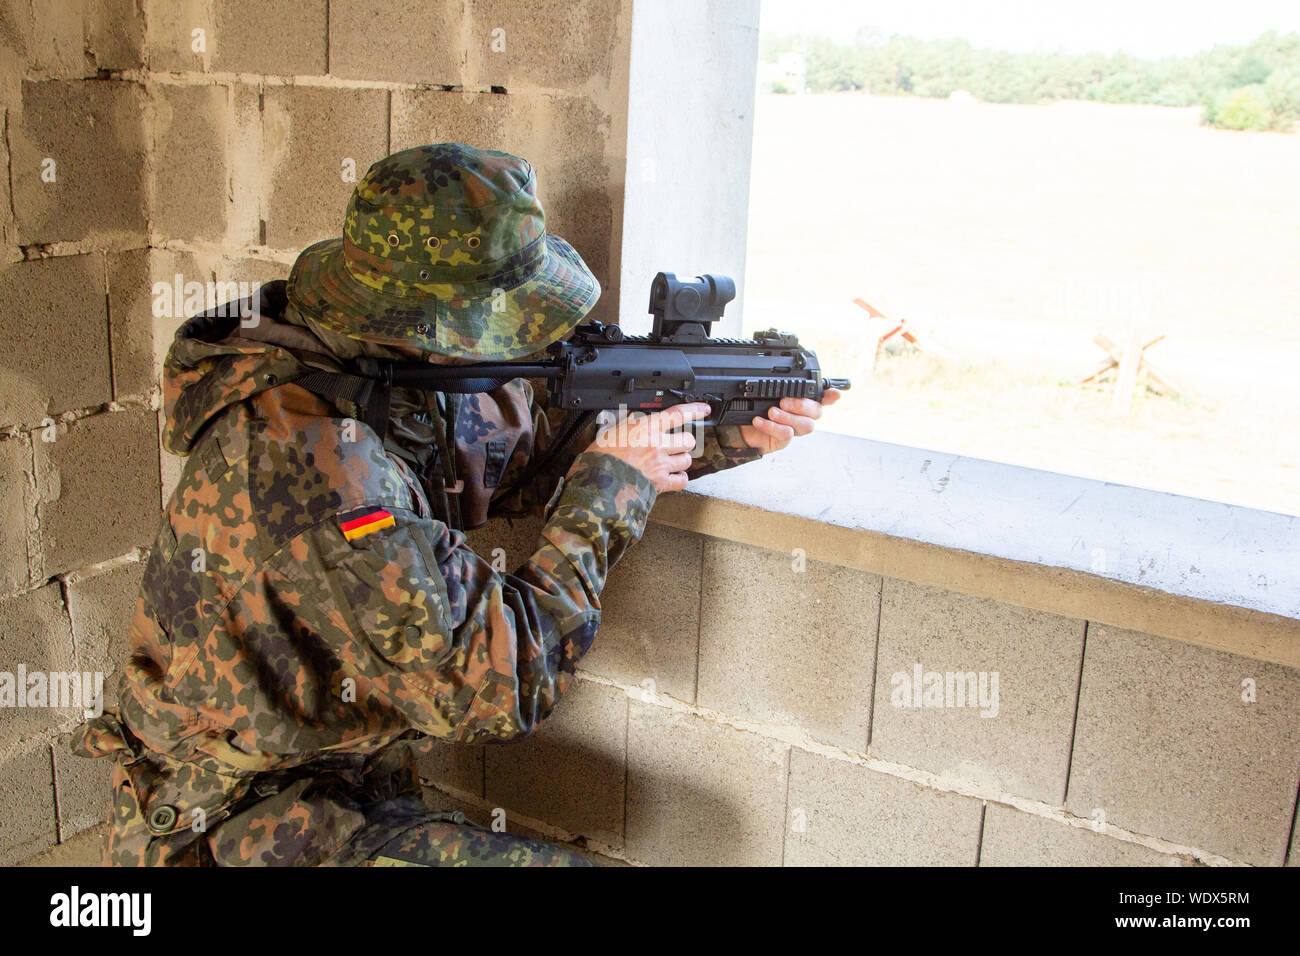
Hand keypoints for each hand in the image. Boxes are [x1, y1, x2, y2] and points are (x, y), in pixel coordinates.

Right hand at [585, 402, 709, 493]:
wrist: (597, 484)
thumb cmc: (600, 459)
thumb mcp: (613, 432)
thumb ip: (632, 426)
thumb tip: (641, 422)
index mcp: (644, 428)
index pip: (677, 414)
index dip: (694, 409)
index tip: (703, 409)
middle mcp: (656, 445)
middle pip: (688, 440)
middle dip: (684, 442)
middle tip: (676, 445)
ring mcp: (661, 465)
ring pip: (687, 460)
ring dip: (681, 460)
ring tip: (671, 462)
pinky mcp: (661, 483)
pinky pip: (682, 480)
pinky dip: (679, 478)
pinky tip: (673, 477)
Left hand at [738, 388, 842, 453]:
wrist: (737, 427)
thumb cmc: (752, 407)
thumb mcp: (761, 391)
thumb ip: (775, 383)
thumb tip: (781, 365)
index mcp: (800, 400)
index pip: (822, 397)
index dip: (831, 396)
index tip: (835, 393)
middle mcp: (801, 415)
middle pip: (817, 412)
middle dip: (802, 405)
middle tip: (783, 401)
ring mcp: (794, 429)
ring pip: (806, 425)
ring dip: (789, 417)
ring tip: (771, 411)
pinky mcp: (783, 441)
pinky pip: (787, 435)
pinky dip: (773, 427)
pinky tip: (760, 421)